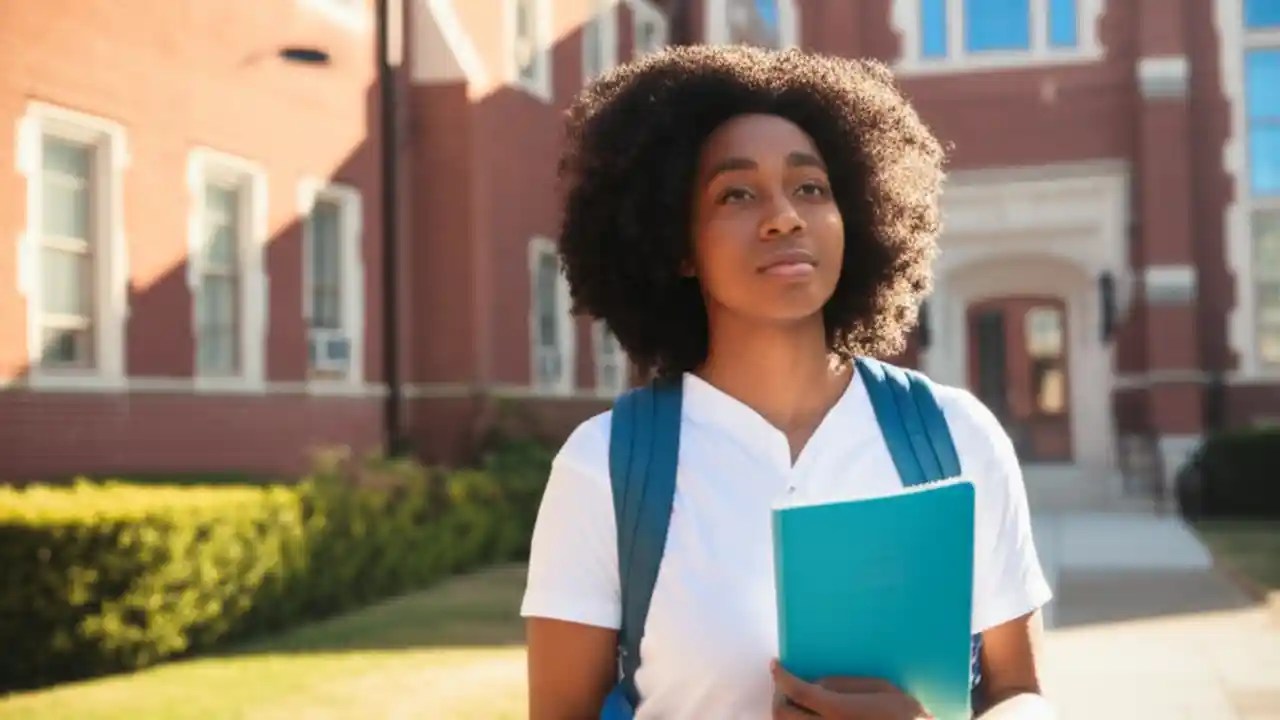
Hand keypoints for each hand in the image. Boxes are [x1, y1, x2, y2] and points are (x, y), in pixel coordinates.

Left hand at [771, 660, 933, 719]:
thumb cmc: (906, 715)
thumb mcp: (883, 688)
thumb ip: (844, 684)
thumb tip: (814, 683)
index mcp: (842, 712)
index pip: (798, 692)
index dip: (782, 676)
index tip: (775, 665)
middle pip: (783, 714)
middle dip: (778, 696)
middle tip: (783, 684)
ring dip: (786, 713)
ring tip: (794, 700)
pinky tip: (808, 714)